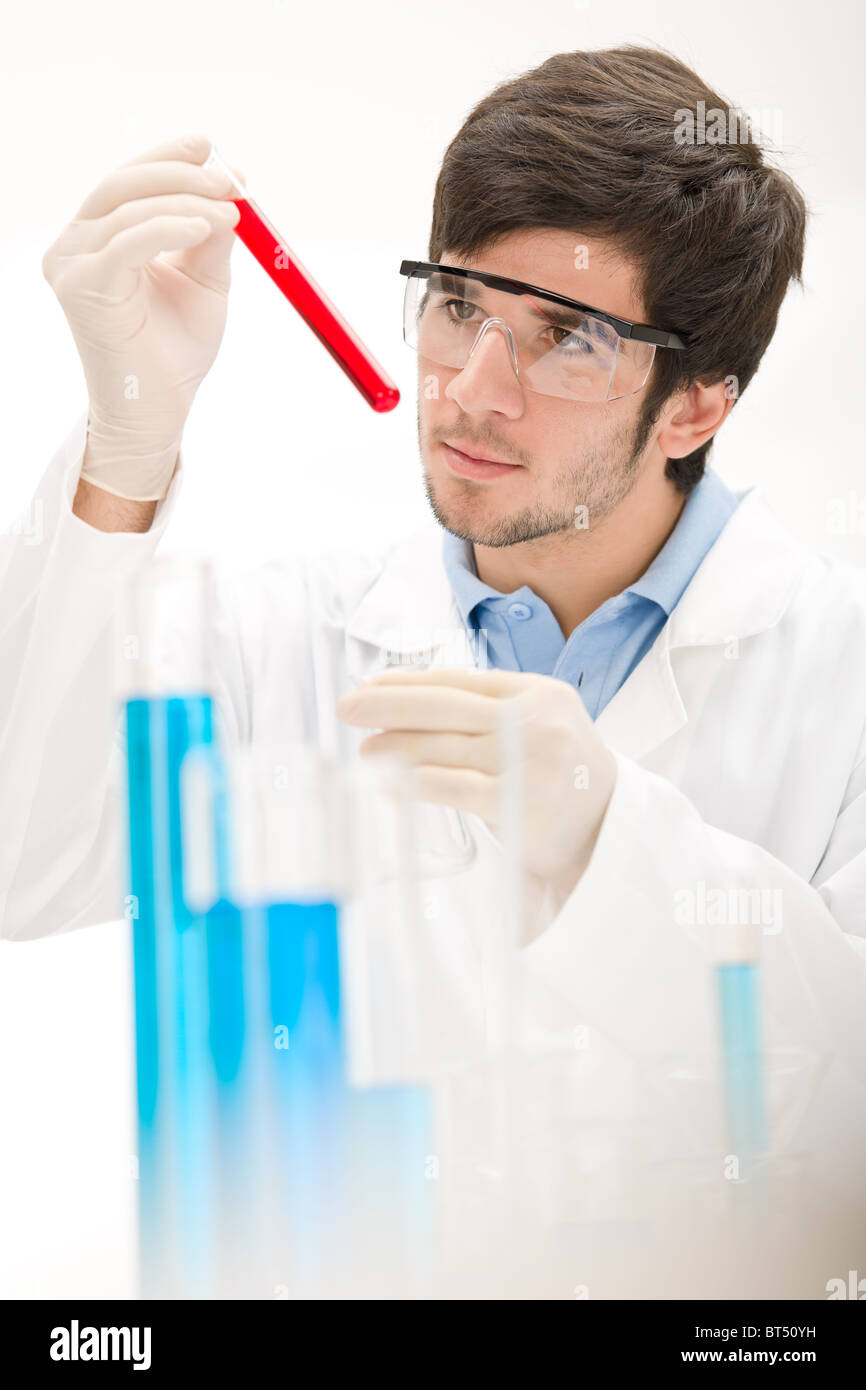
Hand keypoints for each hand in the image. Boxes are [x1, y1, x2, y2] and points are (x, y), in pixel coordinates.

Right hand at [41, 133, 244, 499]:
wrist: (161, 409)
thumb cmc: (176, 351)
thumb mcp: (203, 280)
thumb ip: (209, 236)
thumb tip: (228, 193)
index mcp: (101, 237)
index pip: (130, 180)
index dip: (170, 158)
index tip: (214, 150)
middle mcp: (77, 245)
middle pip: (125, 184)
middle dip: (182, 174)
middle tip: (231, 181)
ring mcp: (71, 264)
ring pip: (129, 208)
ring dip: (186, 202)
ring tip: (229, 212)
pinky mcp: (80, 287)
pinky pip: (127, 241)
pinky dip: (168, 227)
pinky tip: (204, 228)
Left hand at [336, 667, 617, 903]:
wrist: (609, 831)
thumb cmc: (558, 776)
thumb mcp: (538, 725)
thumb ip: (485, 711)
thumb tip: (403, 697)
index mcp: (538, 692)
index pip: (460, 680)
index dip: (409, 682)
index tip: (370, 685)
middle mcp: (537, 721)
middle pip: (446, 706)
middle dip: (388, 705)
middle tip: (347, 708)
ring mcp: (530, 763)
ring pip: (444, 747)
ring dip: (395, 747)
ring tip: (365, 750)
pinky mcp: (519, 805)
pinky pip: (453, 788)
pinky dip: (415, 784)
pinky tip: (390, 784)